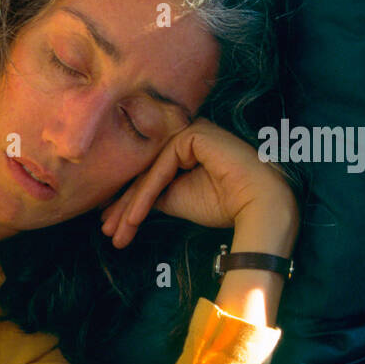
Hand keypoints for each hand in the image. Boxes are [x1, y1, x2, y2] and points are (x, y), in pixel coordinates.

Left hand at [99, 118, 296, 248]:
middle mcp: (185, 135)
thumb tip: (126, 200)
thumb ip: (154, 194)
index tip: (110, 227)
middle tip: (107, 232)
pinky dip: (145, 196)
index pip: (147, 174)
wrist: (257, 205)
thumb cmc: (224, 203)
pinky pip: (160, 168)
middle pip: (145, 172)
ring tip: (116, 232)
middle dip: (123, 206)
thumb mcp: (177, 199)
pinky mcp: (193, 134)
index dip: (126, 200)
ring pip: (149, 172)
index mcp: (184, 148)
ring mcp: (189, 131)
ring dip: (130, 206)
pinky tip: (133, 218)